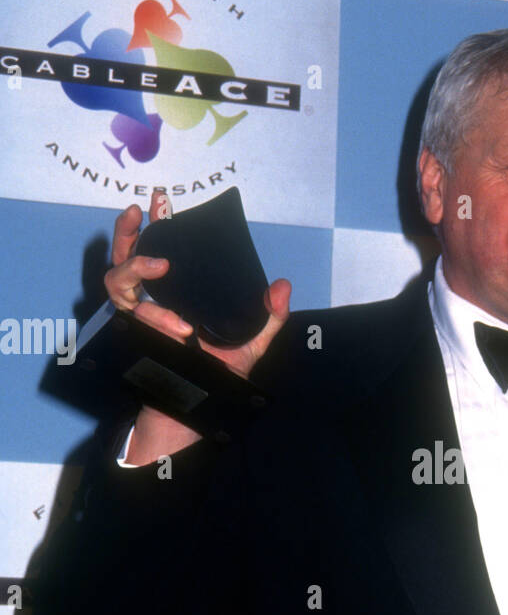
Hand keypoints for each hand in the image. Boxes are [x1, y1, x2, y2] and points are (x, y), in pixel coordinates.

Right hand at [104, 190, 290, 378]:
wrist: (200, 411)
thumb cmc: (220, 378)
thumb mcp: (252, 343)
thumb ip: (269, 316)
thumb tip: (283, 286)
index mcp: (178, 293)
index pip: (160, 250)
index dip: (157, 224)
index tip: (162, 202)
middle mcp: (154, 300)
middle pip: (127, 256)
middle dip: (129, 231)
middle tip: (142, 211)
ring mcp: (141, 318)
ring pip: (117, 280)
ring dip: (135, 267)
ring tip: (160, 266)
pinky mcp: (135, 338)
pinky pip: (134, 316)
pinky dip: (155, 315)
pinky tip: (179, 325)